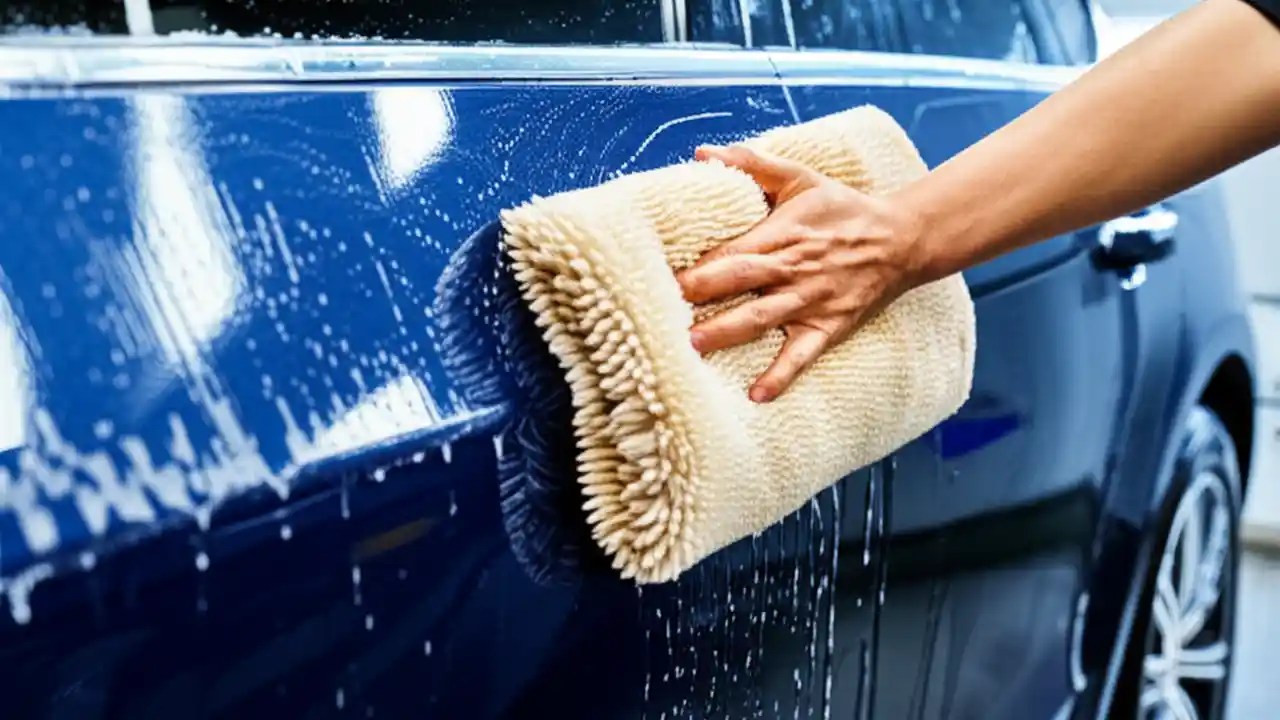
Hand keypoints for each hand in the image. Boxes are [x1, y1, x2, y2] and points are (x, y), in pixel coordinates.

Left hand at [677, 144, 927, 402]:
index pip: (731, 248)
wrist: (900, 239)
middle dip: (702, 292)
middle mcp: (793, 269)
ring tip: (694, 344)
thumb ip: (751, 163)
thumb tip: (702, 154)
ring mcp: (811, 301)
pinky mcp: (829, 327)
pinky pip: (802, 355)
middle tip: (662, 306)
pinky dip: (781, 376)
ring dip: (729, 332)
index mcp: (781, 233)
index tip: (660, 271)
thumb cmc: (842, 208)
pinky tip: (757, 396)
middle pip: (741, 279)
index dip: (697, 262)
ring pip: (764, 318)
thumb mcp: (800, 178)